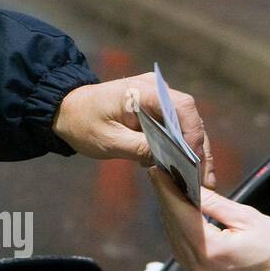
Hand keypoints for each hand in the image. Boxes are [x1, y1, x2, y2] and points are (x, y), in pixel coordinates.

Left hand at [51, 72, 215, 188]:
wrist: (64, 111)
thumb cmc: (82, 123)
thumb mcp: (109, 141)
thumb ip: (140, 148)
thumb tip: (170, 161)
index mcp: (142, 90)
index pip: (182, 107)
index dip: (193, 134)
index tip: (193, 160)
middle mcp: (155, 89)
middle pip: (189, 118)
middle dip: (198, 149)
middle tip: (205, 179)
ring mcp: (156, 98)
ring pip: (184, 125)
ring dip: (191, 152)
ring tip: (199, 180)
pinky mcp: (153, 110)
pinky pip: (173, 127)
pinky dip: (178, 148)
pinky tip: (181, 171)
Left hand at [147, 167, 269, 270]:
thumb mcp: (249, 218)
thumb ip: (215, 204)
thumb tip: (191, 188)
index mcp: (211, 249)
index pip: (178, 213)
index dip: (166, 190)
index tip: (157, 172)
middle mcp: (199, 266)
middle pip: (172, 227)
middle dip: (167, 200)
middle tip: (163, 178)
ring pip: (175, 241)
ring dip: (172, 217)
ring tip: (172, 194)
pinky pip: (183, 253)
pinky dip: (180, 234)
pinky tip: (183, 219)